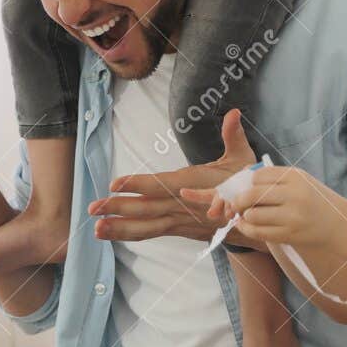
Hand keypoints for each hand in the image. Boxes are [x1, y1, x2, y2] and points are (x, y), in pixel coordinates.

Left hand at [91, 108, 256, 243]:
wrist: (252, 220)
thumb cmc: (244, 185)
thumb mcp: (242, 159)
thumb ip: (233, 136)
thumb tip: (233, 112)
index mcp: (192, 186)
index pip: (162, 185)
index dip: (138, 185)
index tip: (116, 184)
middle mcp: (182, 205)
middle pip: (147, 208)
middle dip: (119, 208)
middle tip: (93, 208)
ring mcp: (178, 219)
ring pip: (146, 225)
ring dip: (119, 227)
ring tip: (96, 228)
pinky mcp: (176, 228)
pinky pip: (150, 232)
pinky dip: (130, 234)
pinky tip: (109, 233)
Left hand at [225, 165, 346, 251]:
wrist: (339, 224)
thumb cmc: (315, 200)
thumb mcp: (300, 181)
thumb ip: (274, 178)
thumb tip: (242, 176)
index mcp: (295, 177)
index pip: (258, 176)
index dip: (248, 183)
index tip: (247, 189)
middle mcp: (294, 195)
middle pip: (252, 195)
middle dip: (239, 200)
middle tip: (237, 204)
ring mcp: (292, 217)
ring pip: (252, 215)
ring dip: (244, 216)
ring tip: (245, 216)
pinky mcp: (290, 235)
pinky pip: (259, 233)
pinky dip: (247, 229)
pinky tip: (246, 226)